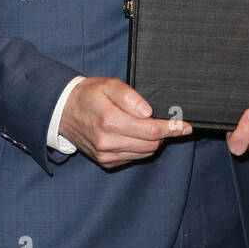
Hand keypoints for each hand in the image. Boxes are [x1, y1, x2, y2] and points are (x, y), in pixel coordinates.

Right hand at [60, 76, 191, 167]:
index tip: (186, 126)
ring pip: (145, 152)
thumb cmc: (88, 95)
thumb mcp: (109, 85)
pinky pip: (134, 157)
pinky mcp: (106, 162)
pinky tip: (133, 134)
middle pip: (152, 144)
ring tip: (146, 125)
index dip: (172, 128)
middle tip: (166, 121)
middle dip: (163, 133)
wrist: (62, 112)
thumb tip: (149, 112)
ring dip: (152, 141)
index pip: (152, 130)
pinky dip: (140, 147)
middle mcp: (108, 143)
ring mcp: (106, 155)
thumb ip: (130, 97)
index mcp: (110, 122)